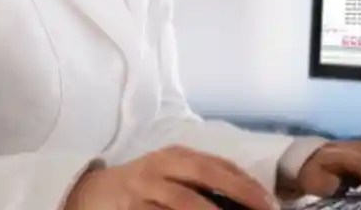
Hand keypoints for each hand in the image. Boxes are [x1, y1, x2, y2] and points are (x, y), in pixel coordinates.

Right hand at [64, 144, 278, 209]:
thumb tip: (245, 200)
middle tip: (262, 209)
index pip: (219, 165)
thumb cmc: (143, 186)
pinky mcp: (130, 208)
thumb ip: (201, 181)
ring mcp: (143, 188)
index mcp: (176, 156)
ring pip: (183, 201)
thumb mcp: (171, 175)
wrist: (91, 193)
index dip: (246, 183)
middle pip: (205, 175)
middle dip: (238, 192)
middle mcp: (161, 166)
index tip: (269, 202)